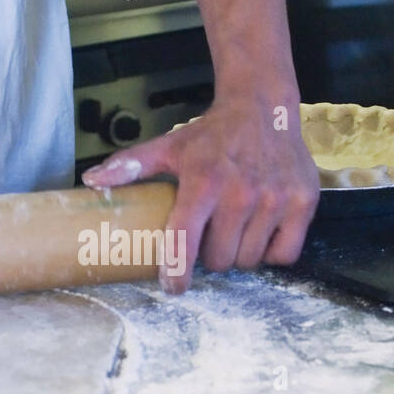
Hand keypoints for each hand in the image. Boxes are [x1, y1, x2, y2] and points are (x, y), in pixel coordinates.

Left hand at [82, 91, 318, 293]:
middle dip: (210, 257)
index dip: (176, 272)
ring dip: (240, 254)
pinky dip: (272, 251)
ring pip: (251, 260)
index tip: (173, 286)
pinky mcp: (303, 203)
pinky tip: (262, 231)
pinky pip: (285, 254)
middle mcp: (241, 193)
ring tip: (235, 230)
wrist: (264, 107)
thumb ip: (130, 166)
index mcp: (203, 183)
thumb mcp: (169, 146)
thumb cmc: (212, 135)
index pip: (184, 241)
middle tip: (210, 237)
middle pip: (219, 260)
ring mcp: (275, 199)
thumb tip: (90, 181)